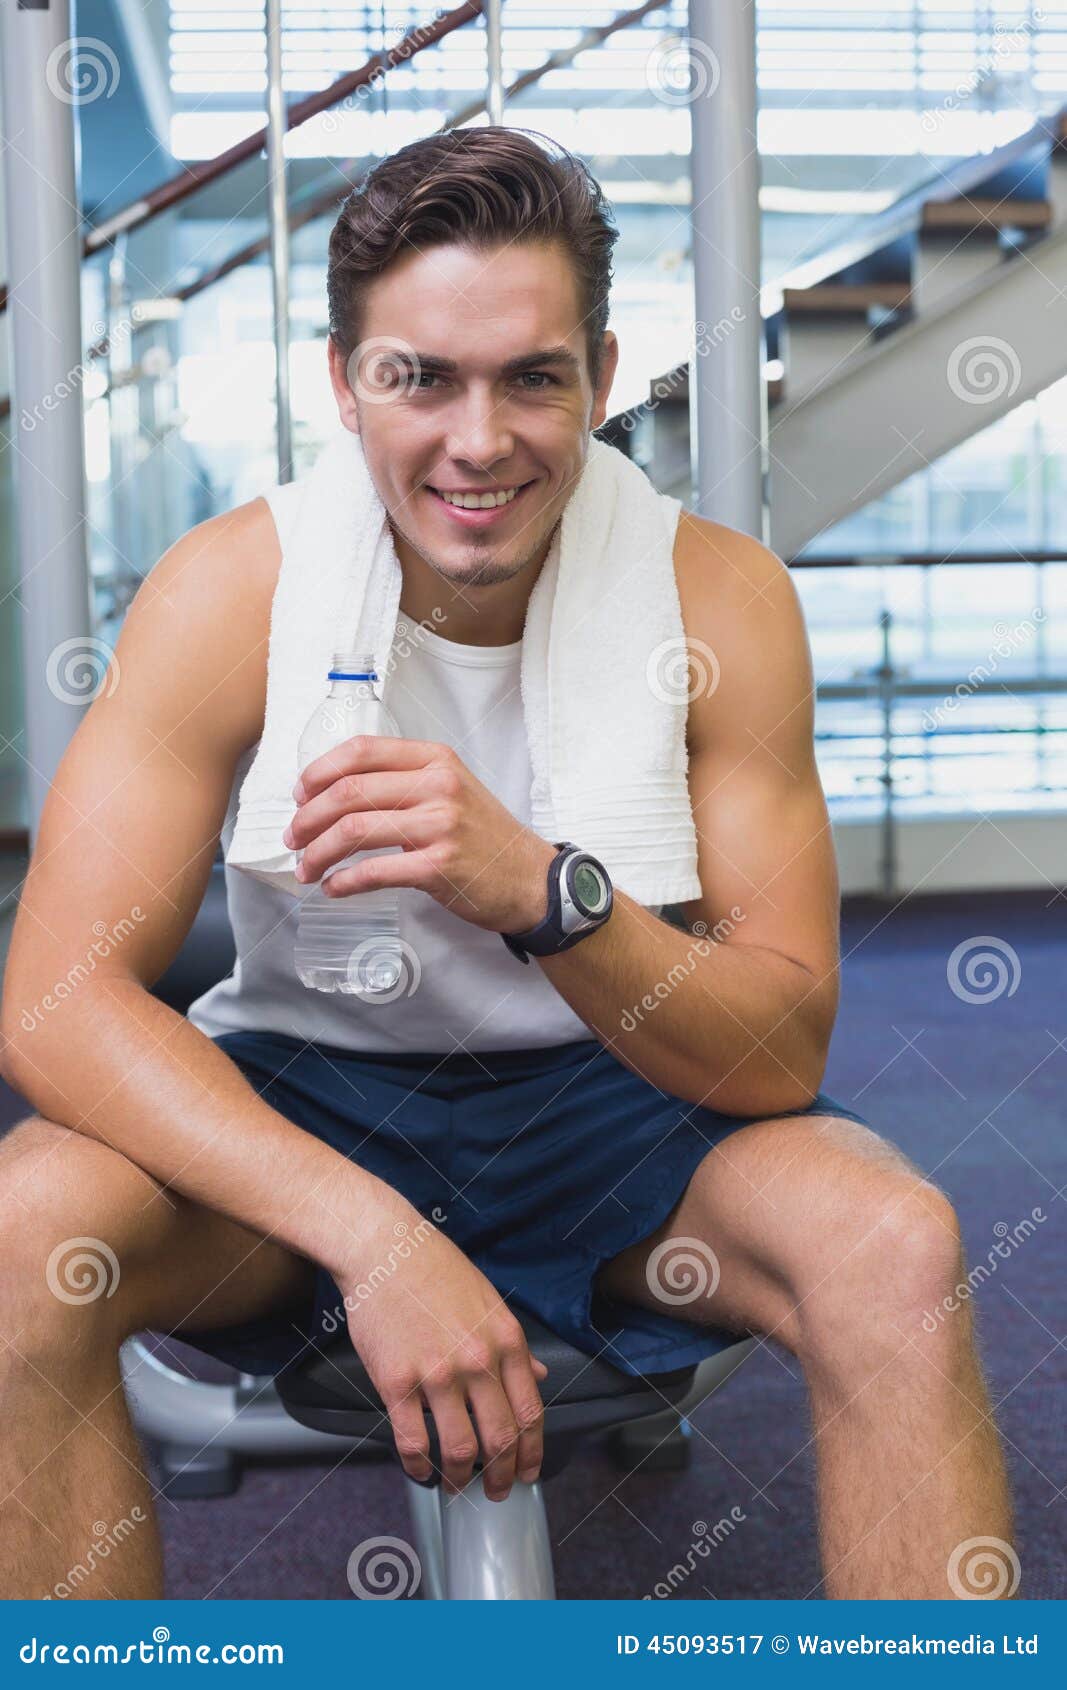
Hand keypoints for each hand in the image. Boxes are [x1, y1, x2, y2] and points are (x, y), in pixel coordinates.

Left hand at [283, 733, 557, 932]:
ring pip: (355, 830)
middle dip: (308, 817)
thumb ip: (402, 780)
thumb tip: (333, 792)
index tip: (299, 794)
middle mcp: (437, 785)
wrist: (529, 878)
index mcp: (434, 759)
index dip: (318, 772)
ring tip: (305, 868)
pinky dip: (343, 882)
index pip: (361, 751)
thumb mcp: (450, 788)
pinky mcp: (439, 866)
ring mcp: (440, 825)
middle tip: (293, 837)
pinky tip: (333, 888)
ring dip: (318, 852)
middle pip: (349, 791)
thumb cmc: (482, 835)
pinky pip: (374, 872)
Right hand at [337, 1198, 547, 1498]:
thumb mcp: (489, 1300)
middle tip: (495, 1491)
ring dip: (461, 1479)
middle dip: (501, 1476)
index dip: (532, 1453)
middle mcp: (478, 1361)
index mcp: (506, 1341)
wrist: (384, 1249)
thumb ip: (513, 1345)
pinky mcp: (397, 1382)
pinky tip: (421, 1471)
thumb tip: (536, 1375)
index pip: (531, 1413)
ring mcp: (437, 1374)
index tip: (527, 1472)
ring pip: (460, 1449)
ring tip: (456, 1485)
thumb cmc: (435, 1269)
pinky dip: (420, 1467)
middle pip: (501, 1440)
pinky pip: (413, 1442)